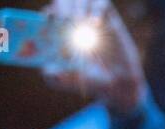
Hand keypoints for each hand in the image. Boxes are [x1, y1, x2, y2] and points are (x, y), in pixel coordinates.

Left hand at [41, 0, 146, 114]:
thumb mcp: (68, 82)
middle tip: (65, 20)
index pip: (49, 14)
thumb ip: (54, 77)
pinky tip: (95, 24)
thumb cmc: (90, 81)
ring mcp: (91, 17)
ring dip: (78, 7)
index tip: (48, 23)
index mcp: (60, 33)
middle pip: (63, 1)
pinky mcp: (108, 17)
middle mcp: (74, 22)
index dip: (48, 15)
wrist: (118, 83)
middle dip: (62, 8)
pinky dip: (97, 9)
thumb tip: (46, 69)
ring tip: (81, 23)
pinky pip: (101, 2)